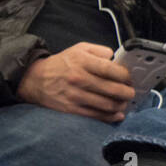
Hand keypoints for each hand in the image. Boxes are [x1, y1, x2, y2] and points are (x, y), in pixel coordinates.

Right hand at [16, 42, 135, 121]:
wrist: (35, 80)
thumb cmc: (61, 64)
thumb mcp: (79, 49)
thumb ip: (100, 51)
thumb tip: (118, 60)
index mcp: (82, 61)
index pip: (112, 70)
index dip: (126, 76)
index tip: (129, 78)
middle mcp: (79, 78)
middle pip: (114, 89)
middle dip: (128, 92)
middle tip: (130, 92)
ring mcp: (75, 96)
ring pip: (108, 105)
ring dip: (121, 105)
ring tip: (123, 102)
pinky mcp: (72, 109)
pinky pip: (97, 116)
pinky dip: (111, 117)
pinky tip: (116, 113)